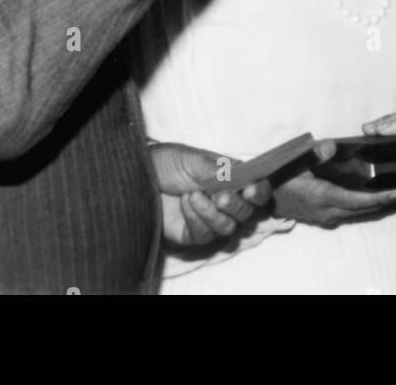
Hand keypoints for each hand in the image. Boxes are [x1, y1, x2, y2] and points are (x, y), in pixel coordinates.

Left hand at [151, 141, 271, 247]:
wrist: (135, 178)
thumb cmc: (167, 163)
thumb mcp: (192, 159)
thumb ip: (216, 169)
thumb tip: (238, 176)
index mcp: (232, 180)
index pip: (257, 190)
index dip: (260, 192)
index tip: (251, 190)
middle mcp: (225, 202)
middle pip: (247, 214)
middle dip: (236, 207)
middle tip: (221, 198)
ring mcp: (210, 220)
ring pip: (228, 228)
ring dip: (212, 213)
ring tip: (192, 195)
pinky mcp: (193, 235)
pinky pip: (204, 235)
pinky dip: (196, 219)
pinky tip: (185, 202)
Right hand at [269, 139, 395, 227]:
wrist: (261, 198)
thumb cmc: (278, 178)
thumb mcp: (292, 163)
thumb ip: (311, 155)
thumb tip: (329, 145)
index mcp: (324, 197)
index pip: (360, 200)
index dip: (383, 197)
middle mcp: (331, 211)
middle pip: (369, 208)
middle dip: (395, 199)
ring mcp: (330, 216)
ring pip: (364, 210)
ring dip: (387, 202)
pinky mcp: (329, 215)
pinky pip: (356, 210)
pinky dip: (374, 203)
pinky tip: (387, 195)